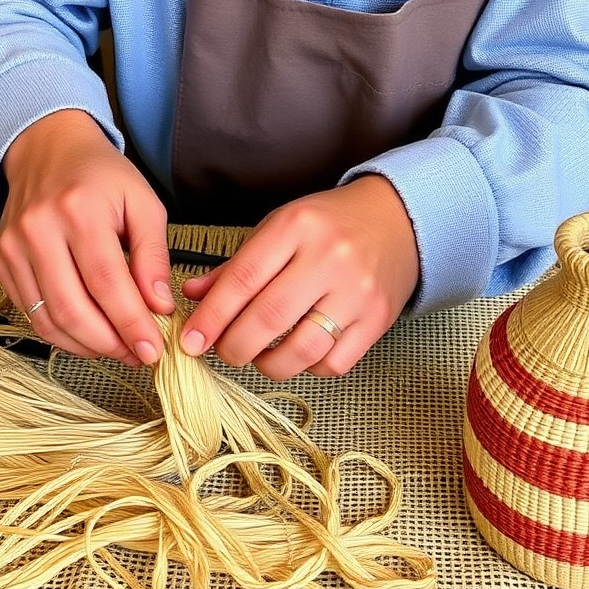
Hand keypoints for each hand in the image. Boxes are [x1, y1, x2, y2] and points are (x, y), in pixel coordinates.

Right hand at [0, 109, 174, 365]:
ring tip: (120, 350)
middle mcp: (38, 230)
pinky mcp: (1, 262)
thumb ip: (153, 255)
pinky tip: (92, 337)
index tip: (154, 350)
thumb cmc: (102, 177)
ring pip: (48, 319)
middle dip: (110, 343)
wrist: (47, 150)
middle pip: (73, 308)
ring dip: (88, 346)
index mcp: (78, 210)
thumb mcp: (143, 203)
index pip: (107, 282)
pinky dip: (63, 335)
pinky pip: (31, 314)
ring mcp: (13, 248)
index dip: (131, 323)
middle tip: (140, 356)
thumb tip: (160, 307)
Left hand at [179, 174, 419, 379]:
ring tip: (260, 354)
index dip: (211, 317)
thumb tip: (192, 295)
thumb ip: (236, 265)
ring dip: (268, 364)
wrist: (398, 221)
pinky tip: (299, 353)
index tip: (191, 341)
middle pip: (269, 318)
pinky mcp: (377, 320)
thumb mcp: (279, 229)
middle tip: (224, 350)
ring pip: (301, 349)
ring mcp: (357, 292)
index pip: (243, 279)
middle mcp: (330, 258)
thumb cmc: (329, 226)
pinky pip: (334, 362)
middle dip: (234, 346)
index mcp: (297, 226)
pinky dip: (308, 367)